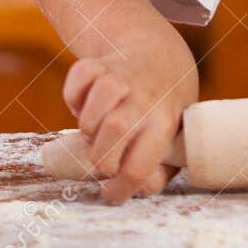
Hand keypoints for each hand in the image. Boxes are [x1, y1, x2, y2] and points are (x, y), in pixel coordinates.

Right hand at [62, 28, 197, 204]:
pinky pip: (76, 79)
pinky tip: (86, 103)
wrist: (158, 53)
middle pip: (115, 130)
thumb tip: (137, 189)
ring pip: (95, 101)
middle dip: (101, 158)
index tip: (110, 194)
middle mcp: (144, 96)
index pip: (139, 165)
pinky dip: (74, 96)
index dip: (119, 189)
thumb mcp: (174, 136)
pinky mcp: (97, 63)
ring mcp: (120, 75)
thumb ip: (160, 168)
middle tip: (104, 160)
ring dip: (88, 126)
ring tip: (96, 131)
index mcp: (166, 121)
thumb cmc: (163, 107)